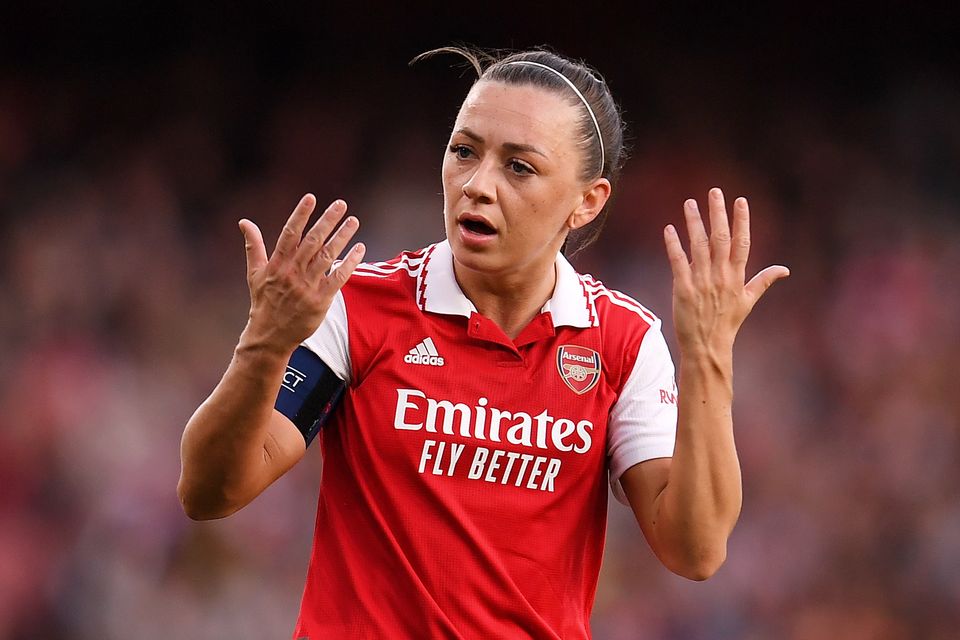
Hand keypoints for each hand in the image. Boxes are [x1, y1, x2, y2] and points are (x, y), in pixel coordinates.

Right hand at [238, 194, 364, 353]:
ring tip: (353, 221)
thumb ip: (253, 245)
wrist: (270, 335)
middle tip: (341, 204)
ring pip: (327, 256)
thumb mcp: (253, 272)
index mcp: (277, 263)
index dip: (300, 215)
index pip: (289, 234)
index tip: (311, 198)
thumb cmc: (263, 301)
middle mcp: (292, 272)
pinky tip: (359, 248)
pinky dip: (349, 263)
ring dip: (342, 237)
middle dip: (327, 221)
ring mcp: (307, 286)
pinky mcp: (320, 300)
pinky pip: (338, 278)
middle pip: (312, 241)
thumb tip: (244, 222)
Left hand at [663, 188, 788, 355]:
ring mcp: (702, 281)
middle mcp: (721, 276)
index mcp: (737, 276)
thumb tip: (784, 269)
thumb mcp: (748, 301)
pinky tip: (669, 229)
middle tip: (714, 192)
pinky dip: (674, 245)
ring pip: (698, 246)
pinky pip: (678, 262)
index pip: (742, 242)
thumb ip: (763, 281)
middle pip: (720, 238)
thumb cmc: (727, 323)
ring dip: (694, 223)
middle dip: (718, 213)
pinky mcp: (684, 289)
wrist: (707, 346)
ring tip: (689, 203)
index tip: (741, 201)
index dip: (742, 221)